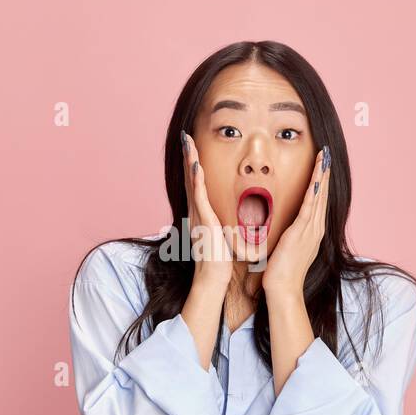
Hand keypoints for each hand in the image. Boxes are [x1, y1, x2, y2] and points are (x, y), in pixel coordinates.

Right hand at [181, 131, 244, 291]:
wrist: (213, 278)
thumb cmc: (220, 260)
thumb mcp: (222, 235)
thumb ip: (223, 223)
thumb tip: (229, 215)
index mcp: (201, 213)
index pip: (196, 183)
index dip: (193, 164)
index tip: (193, 146)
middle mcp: (196, 211)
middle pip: (190, 178)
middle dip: (188, 156)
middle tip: (185, 136)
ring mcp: (198, 216)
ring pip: (192, 183)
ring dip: (189, 162)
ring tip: (187, 143)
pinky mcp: (203, 222)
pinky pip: (198, 197)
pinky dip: (196, 181)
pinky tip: (196, 167)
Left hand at [262, 145, 329, 295]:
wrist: (283, 289)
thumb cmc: (281, 271)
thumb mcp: (286, 246)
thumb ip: (288, 233)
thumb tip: (282, 224)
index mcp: (312, 230)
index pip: (318, 200)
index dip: (321, 181)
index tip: (322, 164)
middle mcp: (316, 228)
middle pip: (322, 194)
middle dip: (325, 173)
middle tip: (327, 153)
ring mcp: (311, 230)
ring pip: (319, 196)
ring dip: (322, 176)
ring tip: (325, 157)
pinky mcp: (303, 233)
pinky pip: (310, 206)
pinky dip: (314, 191)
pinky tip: (316, 178)